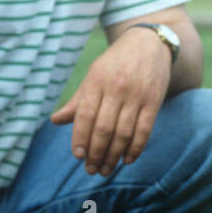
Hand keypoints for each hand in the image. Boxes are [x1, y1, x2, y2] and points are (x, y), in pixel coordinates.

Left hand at [51, 28, 170, 173]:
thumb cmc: (116, 62)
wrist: (148, 43)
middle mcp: (116, 88)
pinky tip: (128, 159)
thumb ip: (78, 100)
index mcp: (97, 81)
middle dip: (97, 152)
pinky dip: (136, 147)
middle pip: (104, 128)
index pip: (86, 115)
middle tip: (92, 170)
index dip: (81, 138)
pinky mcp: (155, 100)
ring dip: (114, 155)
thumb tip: (56, 121)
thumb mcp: (93, 75)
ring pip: (124, 132)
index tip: (78, 156)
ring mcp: (137, 95)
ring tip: (107, 169)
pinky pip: (145, 129)